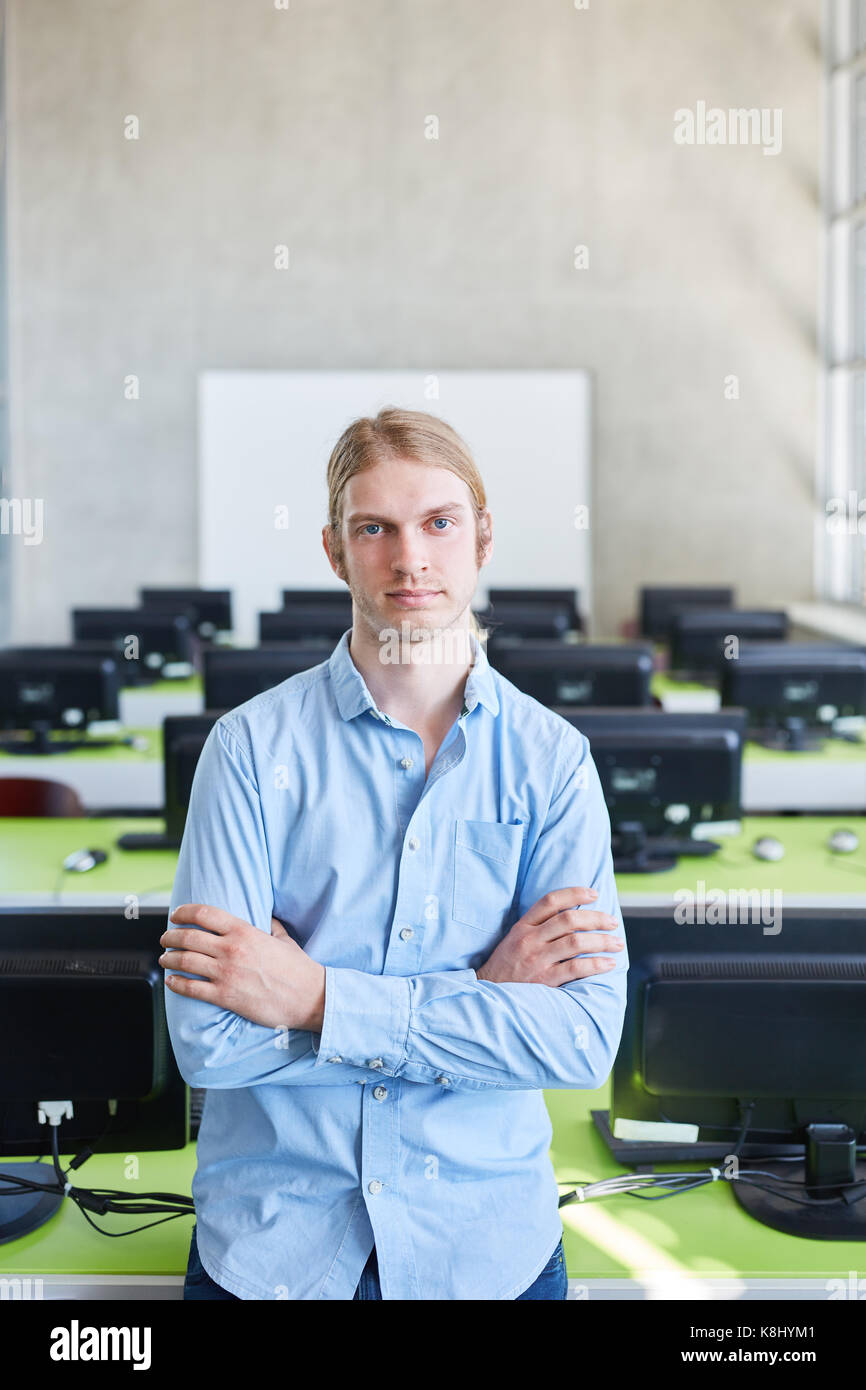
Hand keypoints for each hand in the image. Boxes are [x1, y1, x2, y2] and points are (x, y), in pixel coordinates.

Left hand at [158, 904, 325, 1031]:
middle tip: (165, 938)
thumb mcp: (284, 938)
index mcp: (245, 931)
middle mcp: (232, 949)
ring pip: (185, 961)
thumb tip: (266, 917)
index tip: (176, 915)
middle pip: (189, 937)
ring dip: (169, 958)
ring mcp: (227, 973)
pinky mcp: (225, 996)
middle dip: (171, 936)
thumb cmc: (298, 968)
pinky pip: (192, 988)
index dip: (184, 912)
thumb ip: (270, 926)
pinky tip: (172, 981)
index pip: (204, 914)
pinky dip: (177, 983)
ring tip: (165, 958)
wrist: (308, 997)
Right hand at [475, 886, 622, 985]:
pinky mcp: (544, 980)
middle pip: (569, 920)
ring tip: (617, 943)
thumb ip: (538, 927)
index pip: (550, 901)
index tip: (594, 894)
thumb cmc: (507, 966)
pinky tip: (609, 963)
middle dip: (596, 918)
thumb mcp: (514, 939)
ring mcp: (537, 960)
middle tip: (613, 922)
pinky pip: (575, 968)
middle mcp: (530, 940)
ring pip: (576, 942)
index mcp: (522, 926)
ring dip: (602, 941)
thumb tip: (573, 918)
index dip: (575, 893)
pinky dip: (596, 964)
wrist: (488, 992)